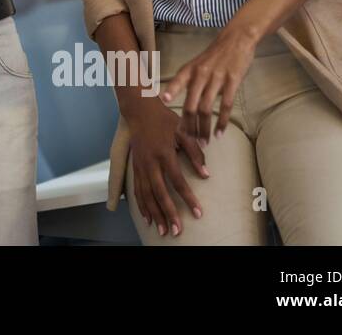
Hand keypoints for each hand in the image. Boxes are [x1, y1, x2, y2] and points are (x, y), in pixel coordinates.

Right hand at [126, 98, 208, 237]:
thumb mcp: (183, 131)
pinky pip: (137, 190)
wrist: (139, 110)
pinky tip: (148, 218)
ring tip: (163, 230)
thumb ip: (195, 152)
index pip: (178, 181)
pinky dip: (142, 206)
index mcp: (164, 153)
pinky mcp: (135, 167)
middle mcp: (150, 162)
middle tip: (177, 231)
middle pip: (159, 192)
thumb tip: (206, 174)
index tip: (198, 213)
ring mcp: (140, 165)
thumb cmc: (164, 119)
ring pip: (146, 195)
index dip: (189, 198)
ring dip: (155, 214)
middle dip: (169, 213)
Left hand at [160, 23, 256, 143]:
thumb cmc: (214, 55)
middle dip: (188, 125)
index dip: (170, 91)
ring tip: (204, 142)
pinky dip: (222, 121)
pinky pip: (226, 106)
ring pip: (207, 109)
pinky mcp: (232, 82)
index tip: (163, 101)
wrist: (236, 40)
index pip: (177, 81)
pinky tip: (220, 133)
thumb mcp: (196, 64)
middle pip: (191, 104)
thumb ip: (188, 81)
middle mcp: (201, 74)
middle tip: (188, 140)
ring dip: (204, 128)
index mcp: (190, 69)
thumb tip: (177, 101)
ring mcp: (217, 78)